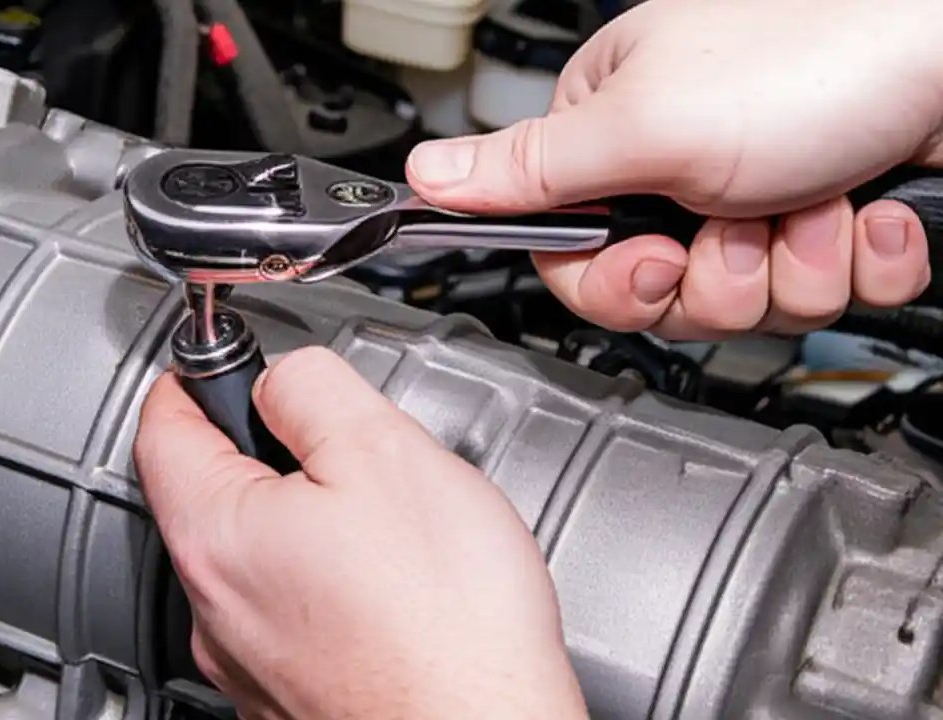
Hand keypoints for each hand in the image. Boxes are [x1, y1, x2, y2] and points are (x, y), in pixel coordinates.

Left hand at [134, 347, 587, 719]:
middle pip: (212, 494)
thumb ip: (313, 390)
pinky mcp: (293, 697)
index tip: (222, 360)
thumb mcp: (381, 452)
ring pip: (257, 559)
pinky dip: (325, 586)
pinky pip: (292, 616)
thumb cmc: (445, 626)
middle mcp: (215, 610)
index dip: (195, 377)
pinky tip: (387, 588)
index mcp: (218, 536)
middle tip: (336, 440)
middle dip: (266, 452)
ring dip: (302, 523)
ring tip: (381, 520)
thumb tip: (283, 376)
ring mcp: (252, 663)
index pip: (162, 428)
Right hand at [407, 0, 942, 338]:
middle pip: (659, 296)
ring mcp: (755, 198)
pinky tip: (870, 206)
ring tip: (821, 197)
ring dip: (797, 264)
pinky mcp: (824, 225)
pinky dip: (860, 262)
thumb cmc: (818, 55)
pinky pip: (820, 296)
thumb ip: (531, 171)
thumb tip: (426, 179)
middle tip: (747, 221)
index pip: (569, 257)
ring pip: (743, 305)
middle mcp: (677, 169)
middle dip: (720, 276)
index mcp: (611, 135)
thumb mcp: (646, 124)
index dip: (614, 284)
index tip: (657, 263)